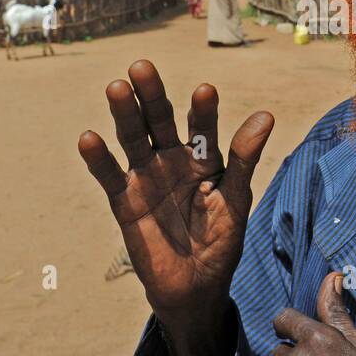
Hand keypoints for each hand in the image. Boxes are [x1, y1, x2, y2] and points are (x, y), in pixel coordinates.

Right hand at [77, 60, 273, 321]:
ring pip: (133, 139)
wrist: (195, 288)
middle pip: (160, 121)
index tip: (205, 91)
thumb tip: (266, 116)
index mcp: (204, 157)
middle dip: (152, 95)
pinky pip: (109, 176)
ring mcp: (146, 177)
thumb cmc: (221, 242)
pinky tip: (90, 138)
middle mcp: (172, 159)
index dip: (203, 111)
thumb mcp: (236, 201)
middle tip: (142, 66)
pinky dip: (98, 159)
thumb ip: (244, 159)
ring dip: (124, 114)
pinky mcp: (123, 201)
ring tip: (117, 87)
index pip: (202, 127)